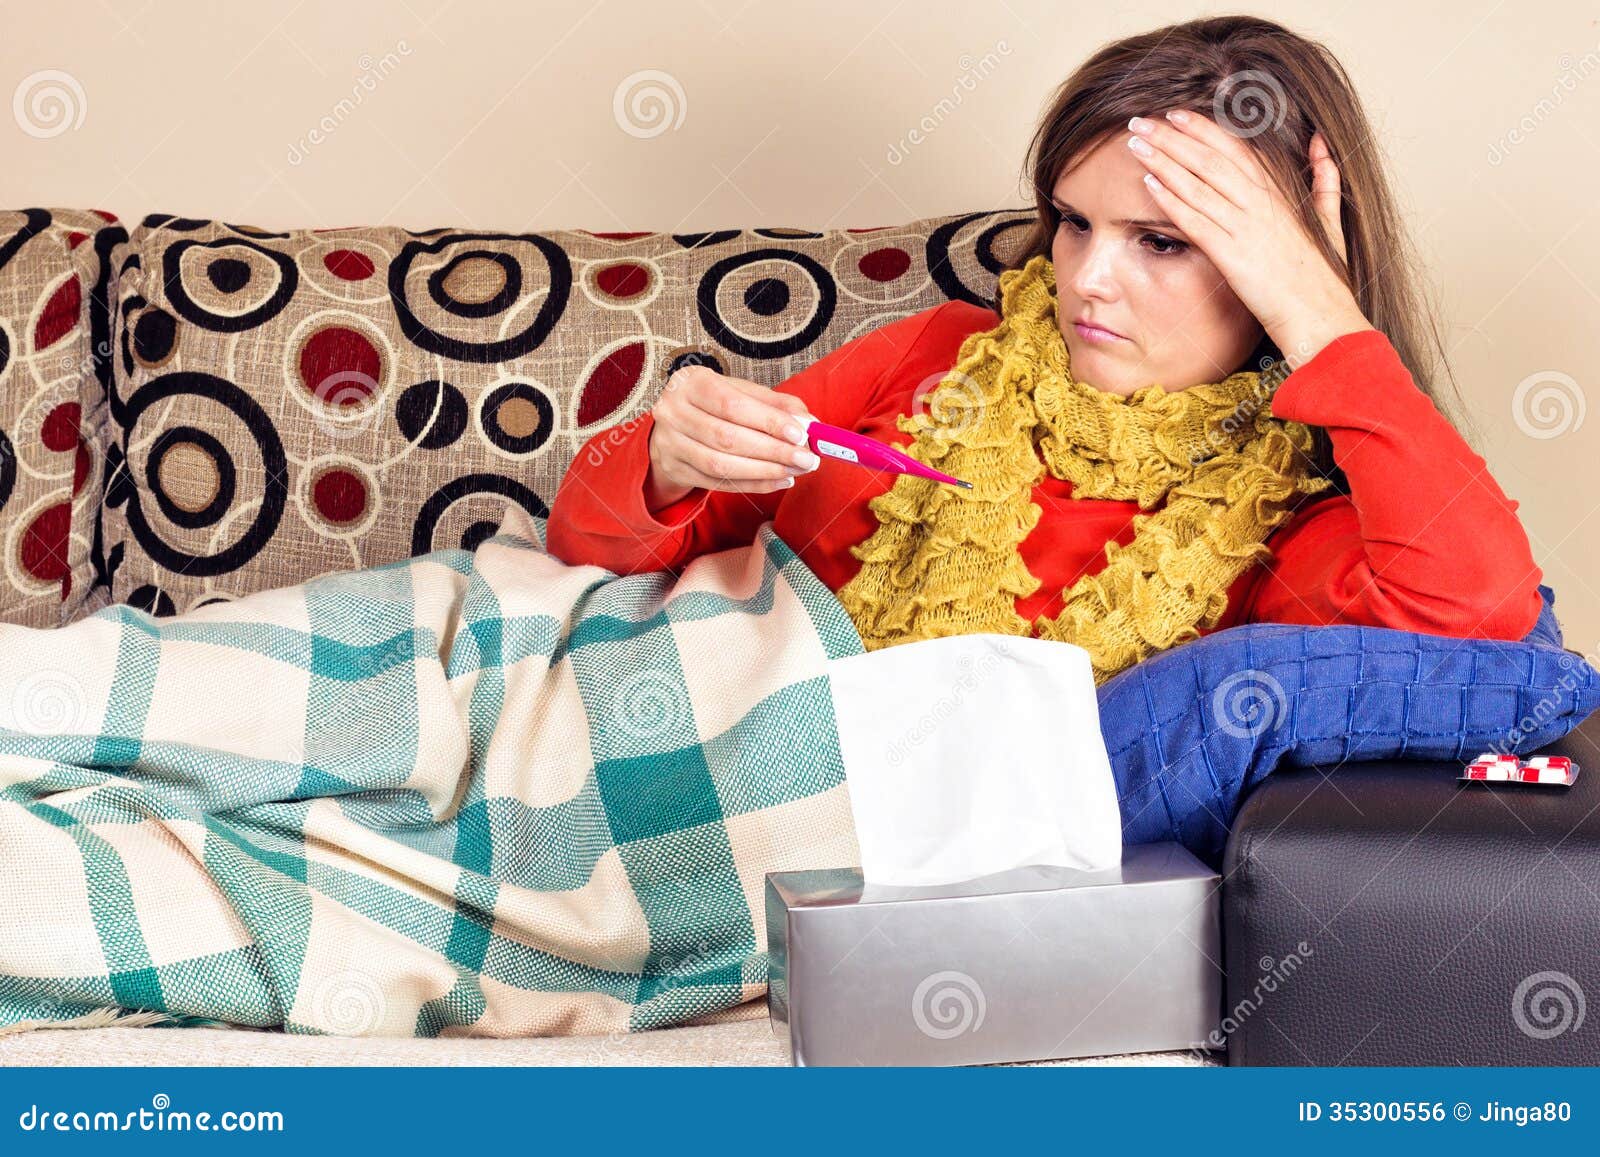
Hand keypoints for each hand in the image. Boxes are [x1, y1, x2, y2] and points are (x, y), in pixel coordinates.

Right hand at [645, 363, 820, 509]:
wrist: (672, 428)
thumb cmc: (712, 405)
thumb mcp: (741, 394)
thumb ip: (775, 405)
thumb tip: (810, 423)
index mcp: (691, 383)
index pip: (733, 405)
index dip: (768, 421)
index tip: (800, 434)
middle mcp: (673, 412)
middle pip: (728, 437)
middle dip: (773, 451)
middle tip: (806, 459)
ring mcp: (669, 443)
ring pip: (721, 465)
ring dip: (765, 471)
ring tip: (795, 471)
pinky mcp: (675, 469)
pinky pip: (718, 483)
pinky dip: (753, 484)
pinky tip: (777, 481)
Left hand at [1124, 109, 1372, 368]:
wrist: (1322, 316)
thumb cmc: (1324, 277)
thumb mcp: (1331, 220)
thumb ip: (1325, 180)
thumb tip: (1322, 143)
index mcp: (1279, 194)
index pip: (1236, 150)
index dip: (1204, 129)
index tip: (1176, 114)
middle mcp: (1260, 204)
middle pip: (1209, 159)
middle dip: (1173, 137)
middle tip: (1141, 120)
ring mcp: (1246, 228)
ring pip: (1198, 184)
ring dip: (1163, 160)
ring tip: (1136, 143)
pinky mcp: (1233, 255)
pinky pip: (1196, 221)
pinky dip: (1171, 200)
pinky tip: (1148, 183)